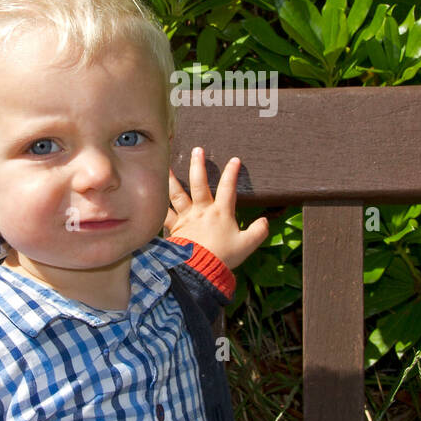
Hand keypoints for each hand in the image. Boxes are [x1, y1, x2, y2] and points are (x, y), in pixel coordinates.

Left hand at [163, 148, 268, 271]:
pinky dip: (160, 207)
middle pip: (199, 184)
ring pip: (177, 194)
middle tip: (197, 150)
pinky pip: (166, 215)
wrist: (199, 269)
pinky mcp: (175, 228)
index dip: (232, 173)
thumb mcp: (246, 245)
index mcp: (221, 213)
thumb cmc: (222, 257)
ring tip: (166, 166)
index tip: (234, 160)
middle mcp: (202, 211)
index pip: (229, 188)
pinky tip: (155, 200)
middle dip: (199, 166)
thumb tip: (265, 221)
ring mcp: (186, 218)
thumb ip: (258, 232)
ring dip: (172, 179)